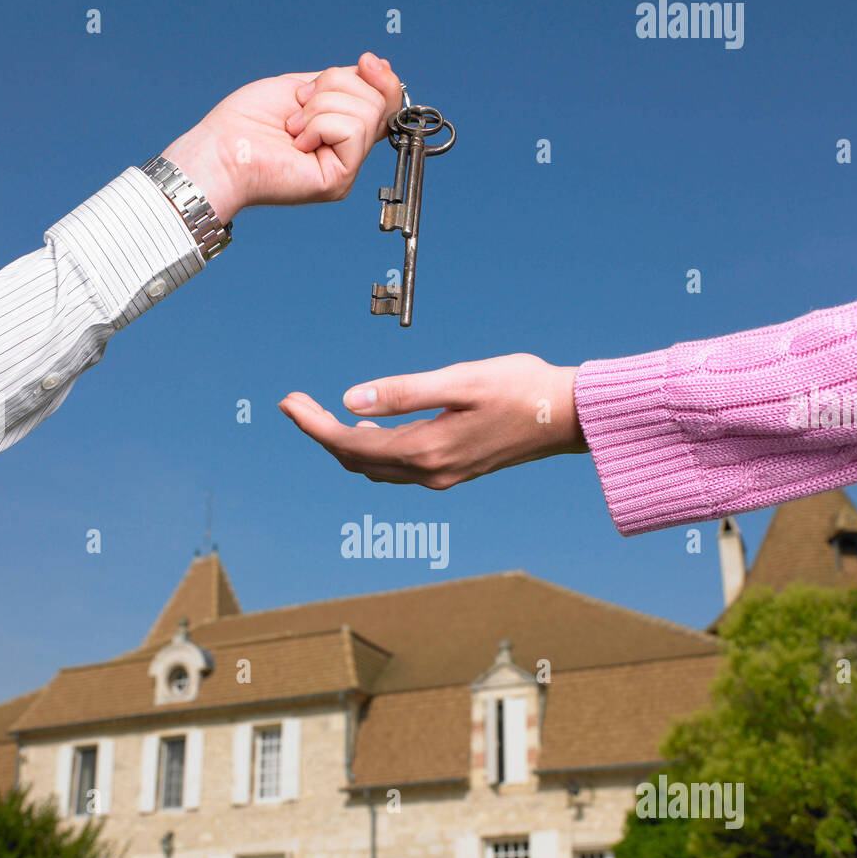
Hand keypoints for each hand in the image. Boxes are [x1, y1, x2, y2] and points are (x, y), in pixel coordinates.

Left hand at [163, 52, 402, 223]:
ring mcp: (346, 168)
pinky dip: (319, 124)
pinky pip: (352, 130)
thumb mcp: (303, 86)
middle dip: (334, 87)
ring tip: (293, 126)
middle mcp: (348, 152)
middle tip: (298, 107)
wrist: (221, 149)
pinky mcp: (340, 180)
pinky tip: (297, 141)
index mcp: (341, 131)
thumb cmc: (247, 122)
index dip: (382, 77)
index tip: (366, 61)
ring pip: (365, 111)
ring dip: (320, 107)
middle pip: (375, 99)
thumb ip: (341, 80)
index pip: (385, 100)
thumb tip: (380, 66)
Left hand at [278, 354, 587, 489]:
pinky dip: (369, 451)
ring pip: (373, 469)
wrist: (570, 417)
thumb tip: (351, 400)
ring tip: (317, 414)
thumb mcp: (462, 380)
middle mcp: (430, 472)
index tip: (286, 402)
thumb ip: (406, 392)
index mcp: (427, 450)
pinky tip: (364, 429)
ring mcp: (441, 477)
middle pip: (355, 460)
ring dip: (342, 445)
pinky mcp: (452, 471)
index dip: (313, 424)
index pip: (350, 443)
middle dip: (320, 433)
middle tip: (292, 403)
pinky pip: (395, 469)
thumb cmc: (523, 388)